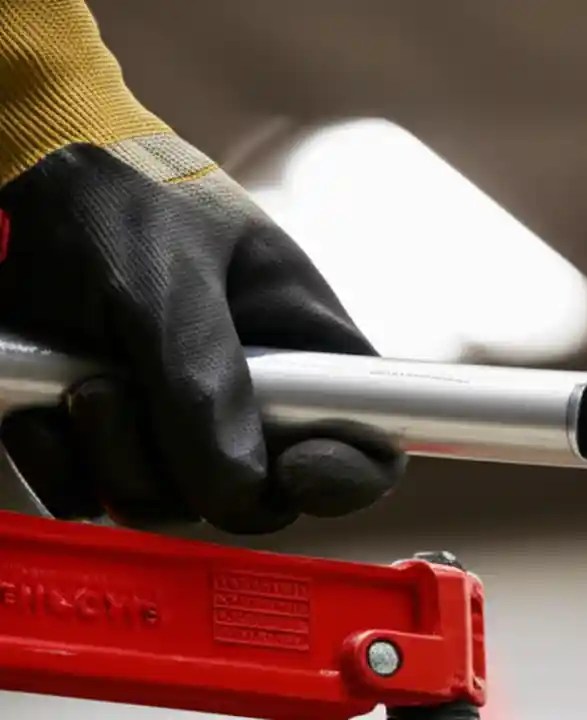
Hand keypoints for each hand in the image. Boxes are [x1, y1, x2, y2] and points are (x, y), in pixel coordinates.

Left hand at [0, 137, 404, 532]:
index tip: (290, 472)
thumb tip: (242, 490)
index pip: (369, 444)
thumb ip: (204, 383)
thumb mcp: (166, 279)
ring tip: (77, 373)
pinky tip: (38, 401)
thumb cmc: (114, 196)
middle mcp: (250, 401)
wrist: (13, 173)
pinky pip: (86, 497)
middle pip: (254, 498)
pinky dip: (55, 458)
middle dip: (183, 464)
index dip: (347, 477)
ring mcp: (175, 426)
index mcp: (304, 350)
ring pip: (165, 504)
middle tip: (120, 390)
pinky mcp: (104, 439)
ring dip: (106, 452)